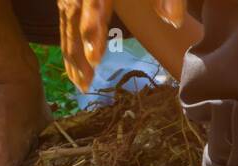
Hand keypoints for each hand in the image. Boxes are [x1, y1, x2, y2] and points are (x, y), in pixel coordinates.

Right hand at [59, 0, 185, 91]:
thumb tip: (172, 20)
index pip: (94, 2)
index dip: (91, 29)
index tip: (95, 58)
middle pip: (74, 16)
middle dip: (78, 51)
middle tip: (87, 83)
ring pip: (66, 23)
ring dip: (72, 56)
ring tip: (82, 86)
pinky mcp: (73, 0)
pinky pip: (66, 24)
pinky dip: (68, 48)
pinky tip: (74, 71)